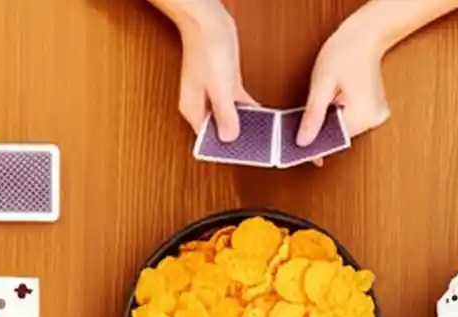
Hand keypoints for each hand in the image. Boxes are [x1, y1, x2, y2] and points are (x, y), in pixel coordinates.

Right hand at [175, 4, 257, 140]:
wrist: (207, 20)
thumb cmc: (207, 48)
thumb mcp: (219, 86)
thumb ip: (225, 113)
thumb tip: (230, 137)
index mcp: (193, 109)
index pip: (208, 138)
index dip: (225, 149)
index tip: (243, 156)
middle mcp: (202, 104)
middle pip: (219, 129)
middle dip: (237, 138)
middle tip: (258, 149)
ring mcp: (213, 93)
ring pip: (230, 116)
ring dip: (245, 124)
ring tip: (263, 136)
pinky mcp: (225, 82)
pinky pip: (237, 103)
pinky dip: (248, 109)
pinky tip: (262, 117)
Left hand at [298, 21, 389, 147]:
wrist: (366, 35)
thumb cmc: (345, 51)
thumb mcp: (322, 83)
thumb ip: (313, 115)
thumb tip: (303, 141)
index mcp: (363, 114)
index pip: (333, 140)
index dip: (313, 144)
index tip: (297, 147)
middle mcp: (373, 119)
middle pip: (338, 135)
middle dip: (319, 129)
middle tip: (303, 118)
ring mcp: (376, 116)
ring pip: (343, 128)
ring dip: (328, 121)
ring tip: (323, 100)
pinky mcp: (373, 111)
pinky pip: (350, 120)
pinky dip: (337, 115)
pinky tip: (332, 101)